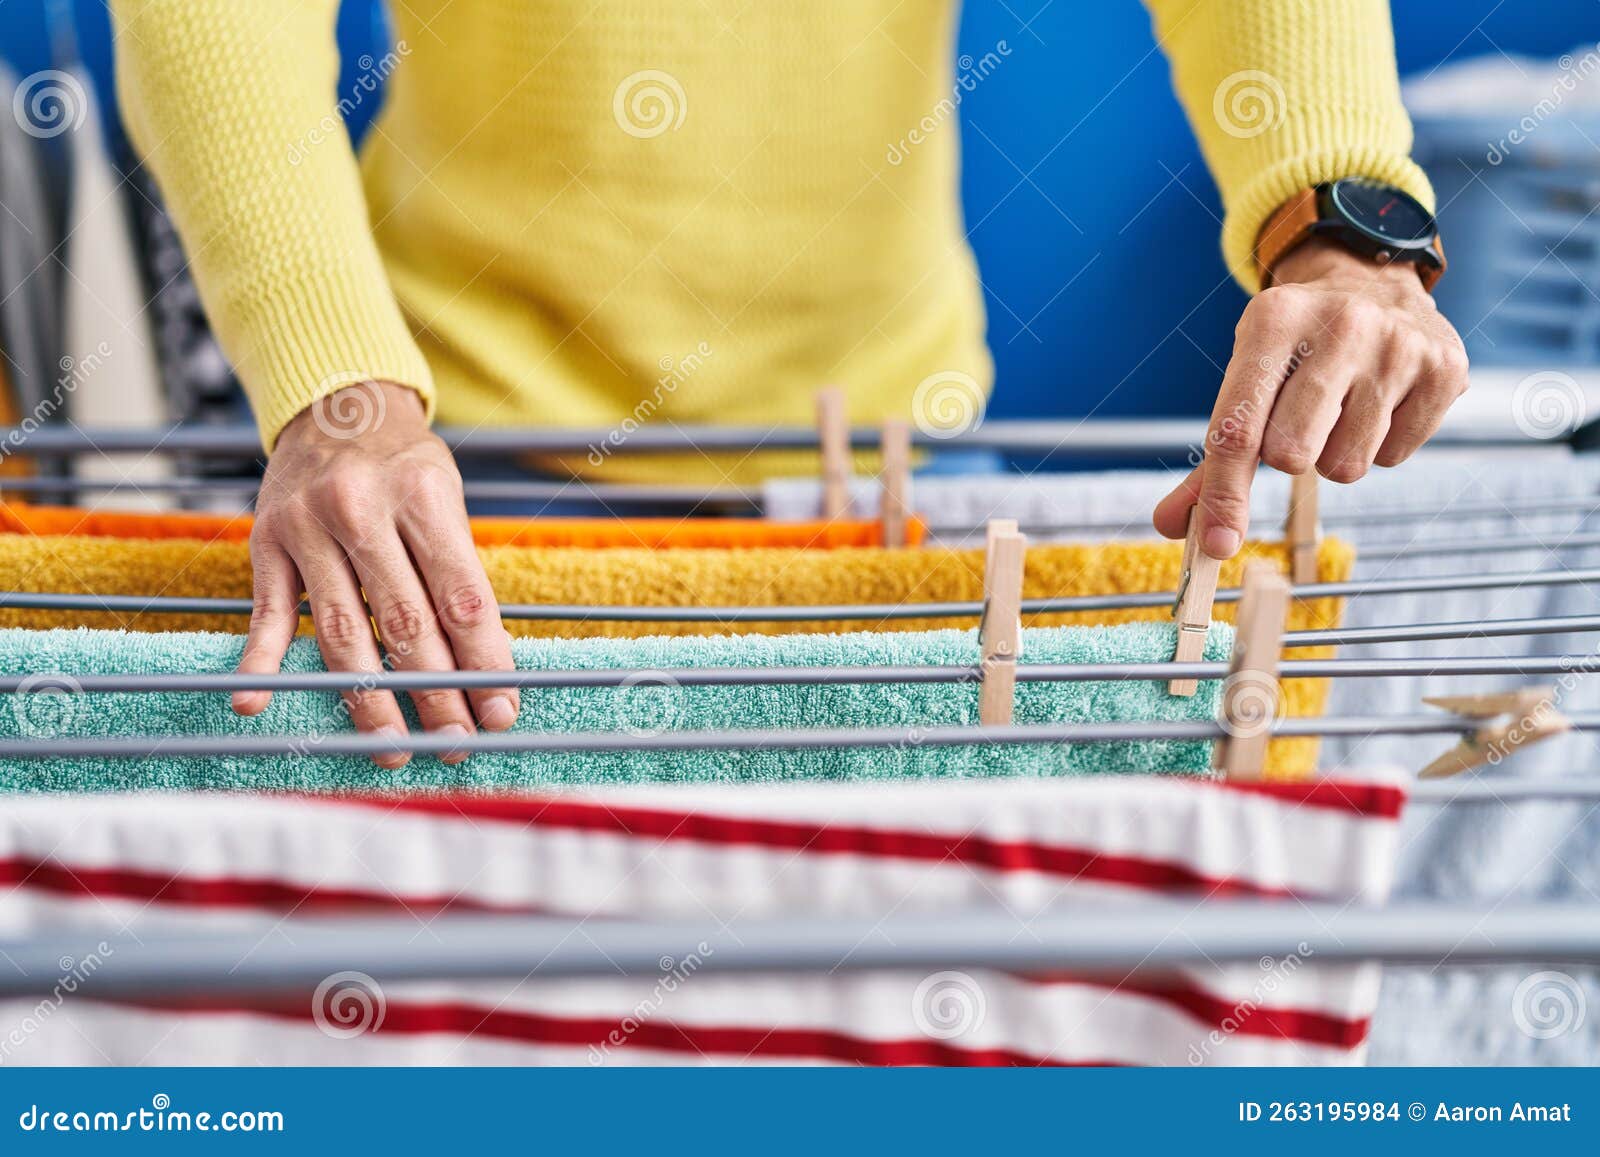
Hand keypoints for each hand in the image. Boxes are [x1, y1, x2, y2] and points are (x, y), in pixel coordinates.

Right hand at [232, 381, 518, 766]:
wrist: (336, 404)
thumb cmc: (404, 466)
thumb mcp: (446, 498)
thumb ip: (458, 573)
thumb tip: (484, 668)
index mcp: (424, 497)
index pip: (461, 598)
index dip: (485, 662)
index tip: (502, 712)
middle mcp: (363, 509)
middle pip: (405, 623)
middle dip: (436, 694)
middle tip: (456, 744)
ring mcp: (308, 527)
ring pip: (342, 632)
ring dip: (368, 700)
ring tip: (394, 749)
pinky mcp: (266, 543)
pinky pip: (267, 613)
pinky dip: (261, 663)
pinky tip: (256, 704)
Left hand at [1153, 236, 1469, 556]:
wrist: (1374, 283)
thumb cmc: (1296, 348)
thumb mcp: (1247, 377)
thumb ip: (1212, 458)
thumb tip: (1174, 525)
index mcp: (1273, 321)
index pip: (1238, 429)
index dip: (1225, 495)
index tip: (1218, 545)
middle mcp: (1340, 325)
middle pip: (1292, 454)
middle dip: (1289, 457)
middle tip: (1299, 420)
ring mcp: (1399, 346)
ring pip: (1346, 466)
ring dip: (1335, 454)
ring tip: (1342, 406)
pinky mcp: (1445, 370)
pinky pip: (1394, 457)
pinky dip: (1379, 446)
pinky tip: (1379, 404)